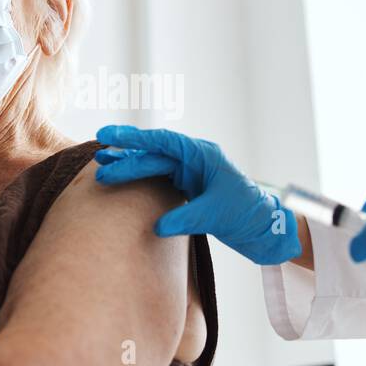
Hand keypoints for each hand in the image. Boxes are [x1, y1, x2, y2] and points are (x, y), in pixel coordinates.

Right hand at [93, 125, 301, 264]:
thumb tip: (157, 227)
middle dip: (126, 160)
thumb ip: (186, 219)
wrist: (266, 228)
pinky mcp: (190, 190)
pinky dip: (141, 183)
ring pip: (154, 168)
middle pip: (154, 156)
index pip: (162, 141)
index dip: (134, 138)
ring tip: (103, 171)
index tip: (109, 136)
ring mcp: (191, 175)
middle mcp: (194, 161)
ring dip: (130, 170)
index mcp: (202, 155)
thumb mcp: (217, 215)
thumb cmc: (249, 214)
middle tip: (99, 166)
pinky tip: (124, 184)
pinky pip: (160, 183)